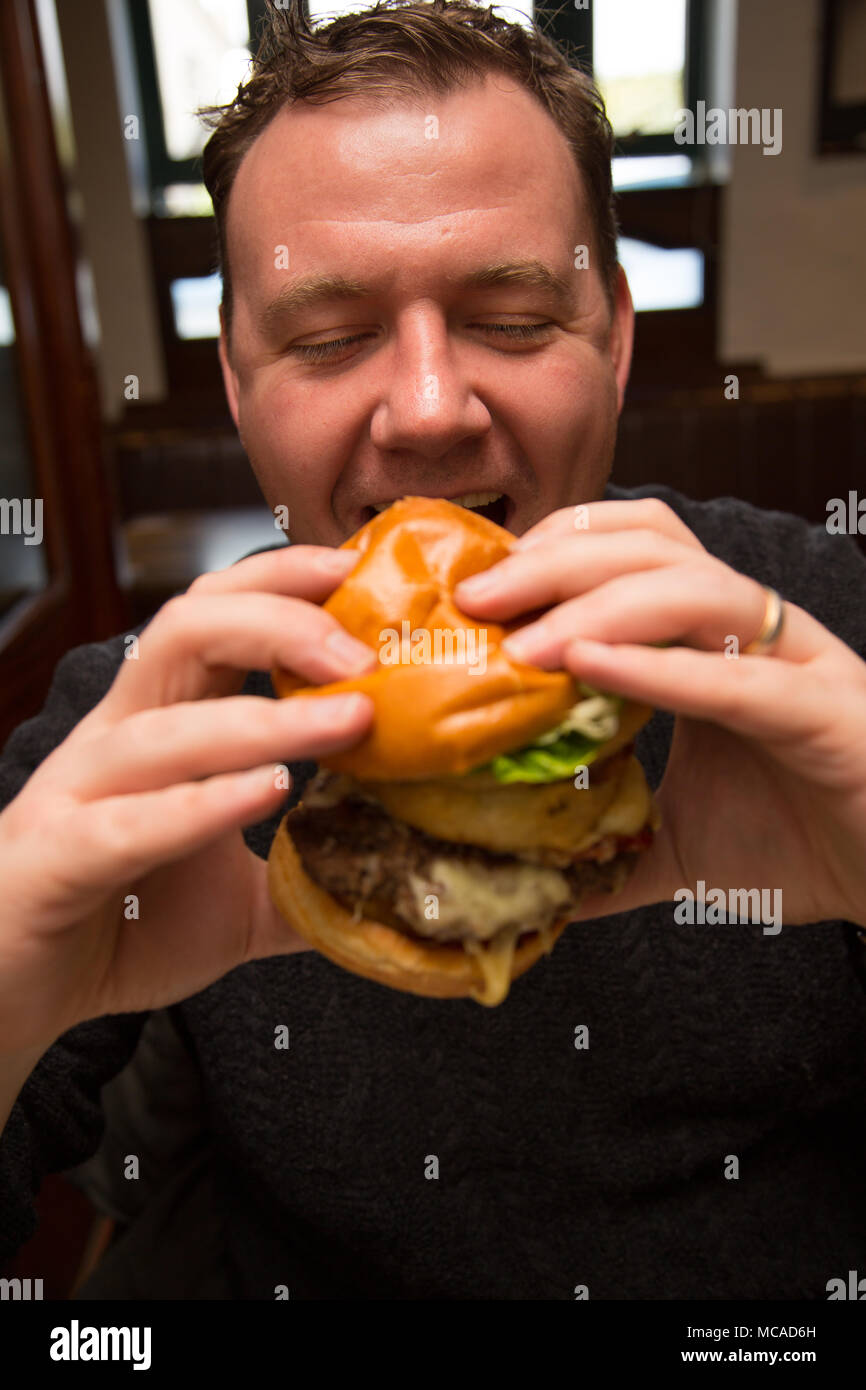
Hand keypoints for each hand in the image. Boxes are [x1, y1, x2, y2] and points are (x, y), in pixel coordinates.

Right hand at [0, 547, 376, 1054]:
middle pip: (184, 631)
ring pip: (164, 728)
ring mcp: (77, 796)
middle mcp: (116, 741)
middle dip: (281, 623)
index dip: (283, 581)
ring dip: (266, 719)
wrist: (10, 998)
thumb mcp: (241, 902)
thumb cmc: (119, 929)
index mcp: (159, 725)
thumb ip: (311, 876)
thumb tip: (405, 872)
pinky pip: (125, 824)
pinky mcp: (53, 863)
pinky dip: (198, 805)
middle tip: (369, 655)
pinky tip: (266, 794)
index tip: (360, 573)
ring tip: (353, 720)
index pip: (214, 616)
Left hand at [454, 499, 865, 929]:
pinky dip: (664, 666)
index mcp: (716, 641)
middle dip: (554, 560)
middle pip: (651, 547)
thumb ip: (605, 850)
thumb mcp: (676, 846)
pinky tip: (590, 665)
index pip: (631, 551)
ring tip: (521, 642)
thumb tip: (528, 883)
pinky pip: (742, 676)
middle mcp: (756, 632)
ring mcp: (798, 663)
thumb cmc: (802, 844)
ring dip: (598, 606)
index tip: (474, 587)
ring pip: (697, 589)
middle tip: (472, 597)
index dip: (552, 549)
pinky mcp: (828, 712)